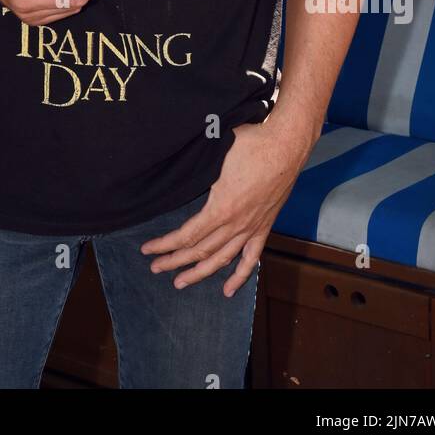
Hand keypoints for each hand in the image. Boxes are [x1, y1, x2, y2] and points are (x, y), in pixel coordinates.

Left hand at [139, 119, 312, 292]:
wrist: (286, 145)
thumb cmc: (251, 144)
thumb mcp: (216, 153)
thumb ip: (197, 168)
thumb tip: (176, 166)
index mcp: (221, 208)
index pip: (186, 235)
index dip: (165, 245)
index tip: (148, 249)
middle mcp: (235, 224)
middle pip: (200, 251)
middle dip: (174, 261)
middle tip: (156, 268)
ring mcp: (251, 228)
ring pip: (221, 260)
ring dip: (199, 273)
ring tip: (180, 282)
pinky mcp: (264, 227)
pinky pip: (250, 258)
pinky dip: (239, 277)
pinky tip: (227, 290)